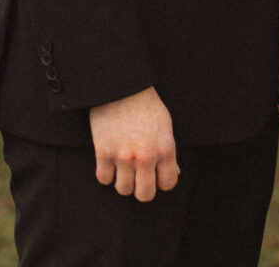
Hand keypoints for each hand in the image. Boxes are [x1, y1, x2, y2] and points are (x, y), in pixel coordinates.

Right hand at [89, 86, 178, 200]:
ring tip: (123, 167)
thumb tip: (174, 174)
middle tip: (138, 177)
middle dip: (142, 188)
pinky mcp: (104, 152)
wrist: (121, 84)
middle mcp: (146, 156)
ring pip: (123, 190)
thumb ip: (168, 151)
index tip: (155, 174)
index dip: (161, 181)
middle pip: (145, 194)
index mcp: (165, 148)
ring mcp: (124, 156)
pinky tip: (109, 160)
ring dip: (123, 180)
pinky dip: (106, 173)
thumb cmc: (146, 103)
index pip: (168, 184)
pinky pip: (104, 179)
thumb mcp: (164, 124)